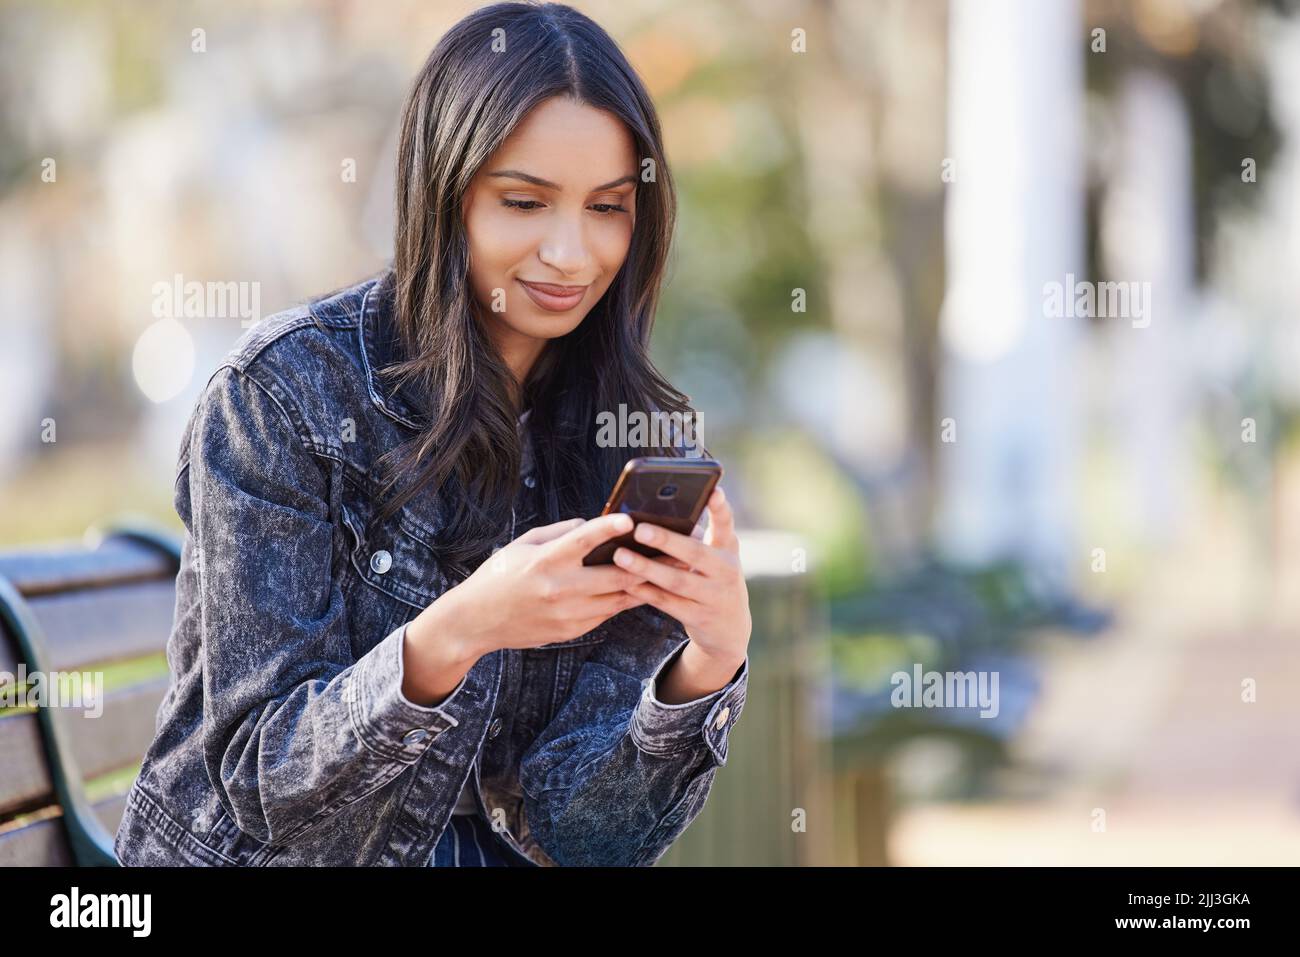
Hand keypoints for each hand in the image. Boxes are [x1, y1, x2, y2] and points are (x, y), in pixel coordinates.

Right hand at [433, 513, 648, 656]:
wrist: (477, 621)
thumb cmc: (499, 575)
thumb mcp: (524, 544)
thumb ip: (560, 532)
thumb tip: (594, 524)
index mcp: (546, 561)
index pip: (583, 539)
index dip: (609, 528)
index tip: (630, 519)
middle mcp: (560, 588)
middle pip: (617, 576)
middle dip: (649, 564)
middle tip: (674, 552)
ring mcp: (568, 614)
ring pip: (619, 598)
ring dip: (644, 584)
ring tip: (668, 570)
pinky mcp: (571, 631)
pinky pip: (607, 613)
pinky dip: (623, 599)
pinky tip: (639, 588)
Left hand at [612, 485, 750, 672]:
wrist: (730, 628)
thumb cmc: (713, 579)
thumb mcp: (715, 556)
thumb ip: (694, 537)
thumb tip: (649, 513)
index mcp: (727, 548)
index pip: (725, 523)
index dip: (720, 508)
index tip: (713, 491)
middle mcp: (726, 570)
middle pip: (695, 553)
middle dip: (667, 541)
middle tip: (640, 530)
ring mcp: (714, 596)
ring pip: (677, 581)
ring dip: (647, 568)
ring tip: (620, 556)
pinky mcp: (700, 617)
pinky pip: (668, 603)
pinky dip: (646, 592)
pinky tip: (625, 581)